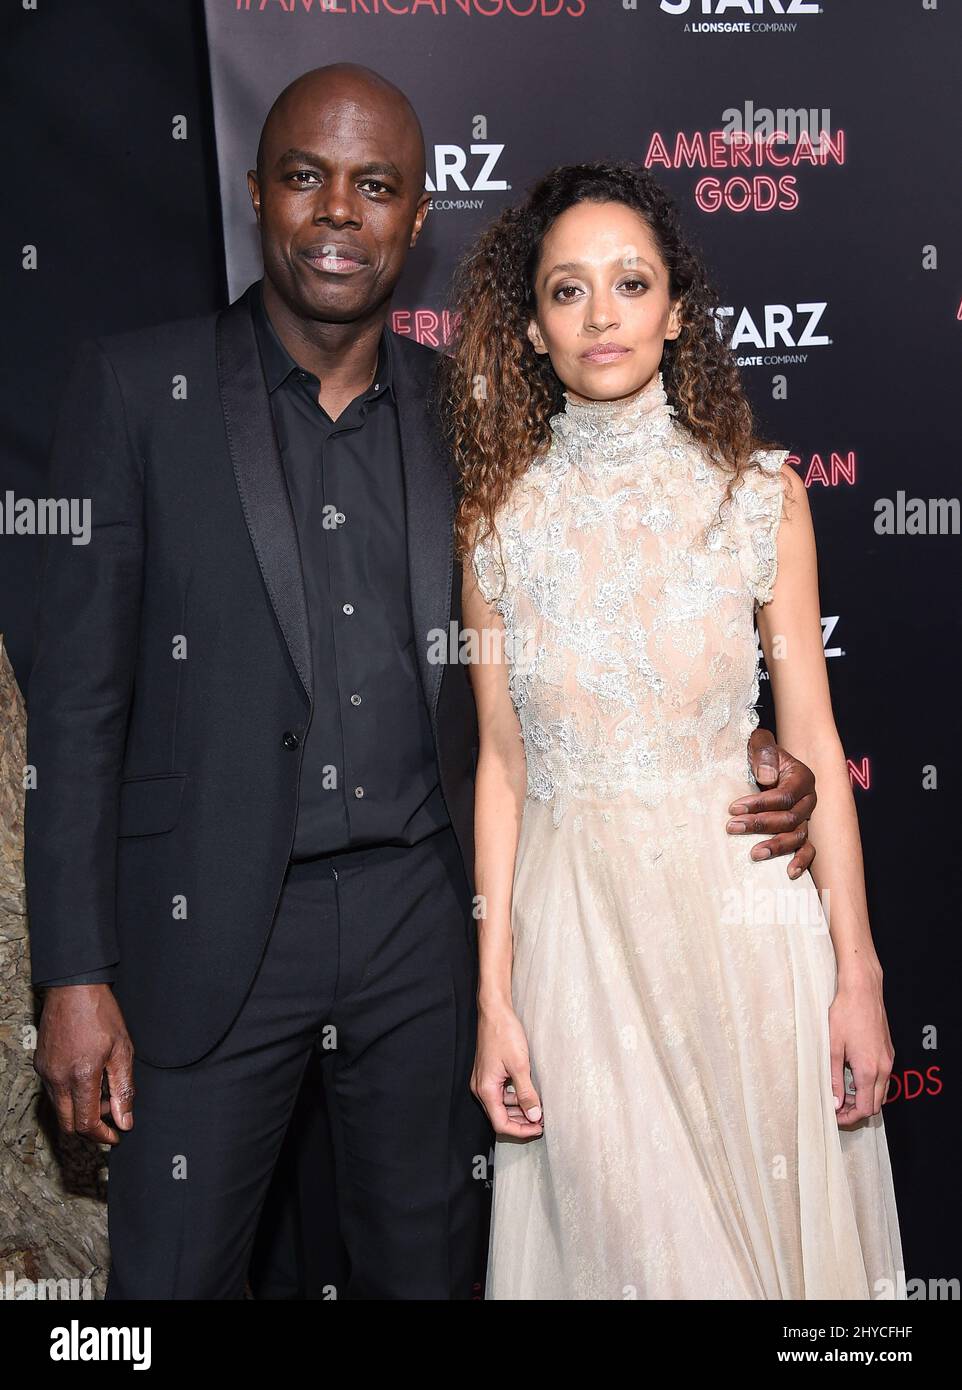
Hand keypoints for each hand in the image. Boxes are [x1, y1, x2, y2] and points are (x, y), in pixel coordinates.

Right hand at [34, 985, 134, 1143]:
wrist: (73, 988)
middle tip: (111, 1116)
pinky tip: (87, 1080)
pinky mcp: (40, 1065)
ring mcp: (46, 1072)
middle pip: (68, 1125)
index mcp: (81, 1076)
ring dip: (80, 1111)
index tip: (116, 1135)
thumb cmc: (100, 1014)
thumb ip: (123, 1089)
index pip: (86, 1124)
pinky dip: (70, 1097)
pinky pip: (54, 1093)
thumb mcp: (122, 1050)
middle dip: (90, 1128)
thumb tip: (125, 1120)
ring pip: (60, 1110)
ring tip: (102, 1092)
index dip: (103, 1136)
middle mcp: (58, 1078)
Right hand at [472, 999, 543, 1139]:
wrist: (495, 1011)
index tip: (538, 1128)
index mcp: (486, 1089)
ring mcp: (483, 1080)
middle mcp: (481, 1088)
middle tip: (541, 1121)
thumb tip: (534, 1116)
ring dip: (518, 1110)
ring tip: (537, 1108)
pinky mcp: (488, 1073)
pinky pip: (500, 1093)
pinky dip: (514, 1098)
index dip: (520, 1130)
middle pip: (499, 1117)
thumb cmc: (504, 1034)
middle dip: (521, 1122)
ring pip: (501, 1105)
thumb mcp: (519, 1065)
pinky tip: (528, 1093)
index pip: (500, 1123)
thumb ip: (526, 1093)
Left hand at [727, 727, 816, 877]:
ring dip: (776, 846)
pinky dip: (801, 861)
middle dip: (760, 824)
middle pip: (790, 818)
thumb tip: (767, 778)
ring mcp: (806, 818)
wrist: (765, 764)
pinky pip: (808, 849)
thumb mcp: (759, 743)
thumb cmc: (760, 755)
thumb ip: (763, 752)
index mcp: (802, 777)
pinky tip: (789, 873)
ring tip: (753, 854)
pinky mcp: (801, 831)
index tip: (733, 808)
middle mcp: (808, 799)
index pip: (784, 796)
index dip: (759, 804)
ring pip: (798, 836)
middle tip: (732, 827)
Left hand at [828, 963, 893, 1125]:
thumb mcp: (833, 1048)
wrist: (862, 990)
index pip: (865, 1109)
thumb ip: (834, 1078)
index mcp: (869, 1070)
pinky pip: (883, 1078)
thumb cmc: (845, 1014)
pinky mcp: (888, 1051)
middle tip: (837, 1107)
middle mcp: (884, 1068)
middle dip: (857, 1111)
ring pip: (881, 1092)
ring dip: (864, 1098)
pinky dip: (870, 1085)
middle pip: (876, 1104)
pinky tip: (853, 1076)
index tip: (835, 1116)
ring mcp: (889, 1059)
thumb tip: (835, 1102)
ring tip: (842, 1092)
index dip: (849, 1118)